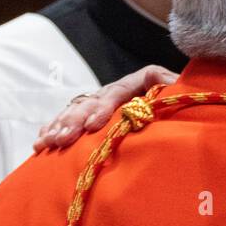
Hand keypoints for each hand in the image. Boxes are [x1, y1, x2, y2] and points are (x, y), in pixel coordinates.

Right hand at [32, 65, 177, 151]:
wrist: (177, 108)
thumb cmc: (182, 105)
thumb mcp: (185, 96)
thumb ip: (174, 88)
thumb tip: (168, 82)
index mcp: (140, 82)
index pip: (120, 90)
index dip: (105, 106)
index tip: (94, 124)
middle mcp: (117, 90)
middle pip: (93, 100)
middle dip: (76, 119)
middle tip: (64, 139)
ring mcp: (101, 102)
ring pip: (76, 109)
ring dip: (60, 125)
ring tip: (47, 143)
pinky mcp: (91, 115)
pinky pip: (67, 119)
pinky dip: (53, 128)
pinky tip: (41, 142)